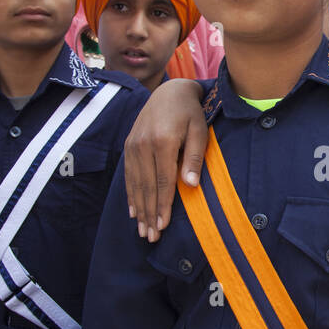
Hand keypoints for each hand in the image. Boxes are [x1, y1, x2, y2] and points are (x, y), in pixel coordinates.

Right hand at [124, 80, 207, 241]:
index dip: (162, 205)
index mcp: (163, 141)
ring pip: (135, 183)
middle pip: (146, 186)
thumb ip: (195, 158)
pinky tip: (133, 211)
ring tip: (142, 230)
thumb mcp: (199, 132)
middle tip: (151, 237)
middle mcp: (143, 145)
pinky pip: (129, 175)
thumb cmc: (190, 113)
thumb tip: (191, 185)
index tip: (163, 225)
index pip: (162, 181)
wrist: (170, 92)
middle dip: (149, 214)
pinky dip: (131, 194)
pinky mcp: (129, 145)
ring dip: (138, 209)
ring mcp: (133, 145)